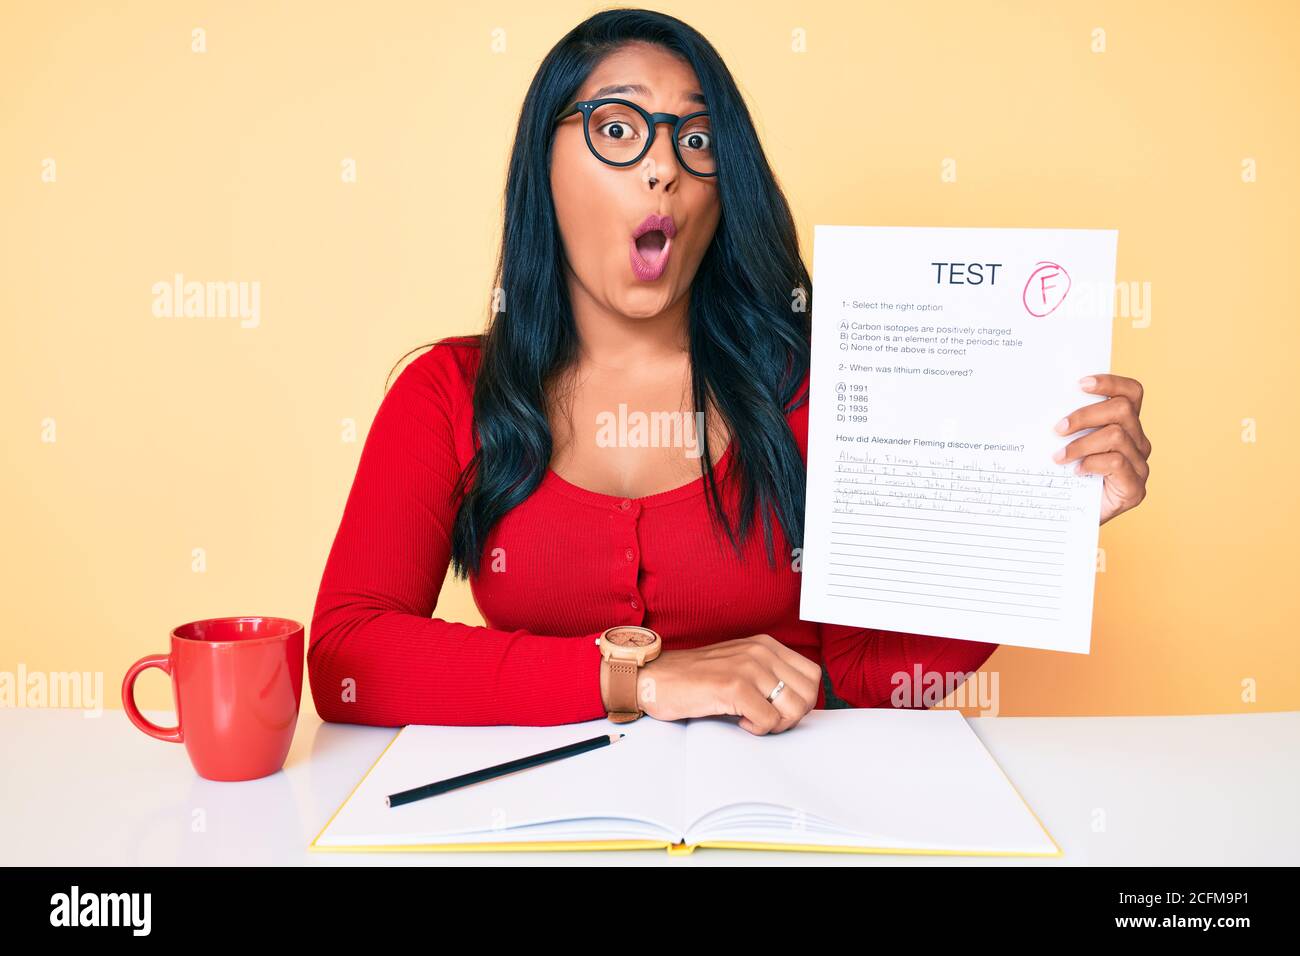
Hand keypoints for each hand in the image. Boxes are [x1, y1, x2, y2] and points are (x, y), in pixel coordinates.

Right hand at [637, 634, 821, 734]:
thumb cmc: (693, 678)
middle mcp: (760, 652)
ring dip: (776, 724)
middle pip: (808, 694)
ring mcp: (748, 667)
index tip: (780, 709)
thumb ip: (767, 675)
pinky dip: (757, 729)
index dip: (803, 700)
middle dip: (793, 716)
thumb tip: (796, 704)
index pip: (812, 675)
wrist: (655, 677)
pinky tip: (738, 721)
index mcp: (765, 645)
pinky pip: (768, 720)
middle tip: (767, 719)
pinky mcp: (734, 686)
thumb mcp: (738, 665)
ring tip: (752, 720)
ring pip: (792, 709)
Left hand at [1052, 373, 1151, 524]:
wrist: (1071, 521)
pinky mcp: (1135, 489)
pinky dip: (1092, 463)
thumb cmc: (1068, 479)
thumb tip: (1042, 405)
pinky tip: (1076, 471)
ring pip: (1116, 436)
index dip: (1110, 382)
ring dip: (1081, 444)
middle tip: (1058, 428)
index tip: (1080, 384)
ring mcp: (1140, 466)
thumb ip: (1068, 426)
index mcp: (1126, 425)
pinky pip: (1117, 463)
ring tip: (1059, 457)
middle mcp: (1138, 442)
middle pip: (1122, 410)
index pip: (1132, 393)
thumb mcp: (1067, 445)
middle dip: (1085, 415)